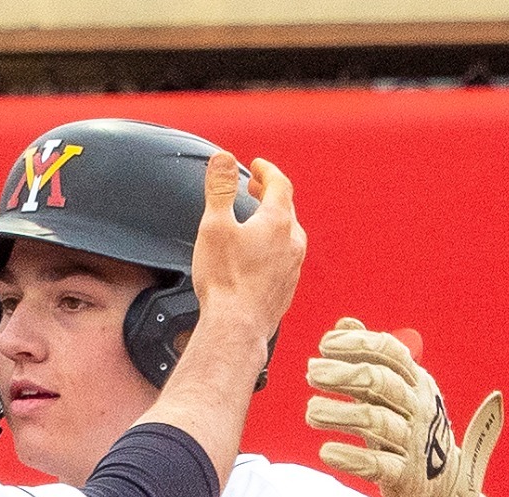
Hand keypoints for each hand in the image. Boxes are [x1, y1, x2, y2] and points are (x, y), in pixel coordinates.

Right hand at [191, 152, 304, 345]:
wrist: (237, 326)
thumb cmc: (225, 280)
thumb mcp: (214, 226)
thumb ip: (220, 189)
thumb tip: (223, 159)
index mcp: (277, 221)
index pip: (279, 183)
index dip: (266, 170)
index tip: (256, 165)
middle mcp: (292, 241)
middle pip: (286, 207)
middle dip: (269, 193)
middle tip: (253, 187)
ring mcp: (293, 265)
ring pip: (288, 232)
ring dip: (273, 220)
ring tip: (256, 220)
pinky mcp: (288, 285)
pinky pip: (285, 256)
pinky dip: (273, 245)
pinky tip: (258, 255)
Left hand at [305, 317, 504, 496]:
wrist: (441, 486)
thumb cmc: (407, 429)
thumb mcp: (392, 392)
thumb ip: (368, 359)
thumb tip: (344, 323)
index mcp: (417, 383)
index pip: (392, 354)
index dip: (359, 344)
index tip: (324, 344)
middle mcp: (419, 408)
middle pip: (383, 383)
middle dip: (345, 374)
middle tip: (311, 372)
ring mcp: (414, 442)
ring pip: (377, 422)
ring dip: (340, 414)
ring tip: (310, 411)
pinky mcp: (406, 475)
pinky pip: (378, 464)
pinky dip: (351, 458)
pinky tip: (326, 452)